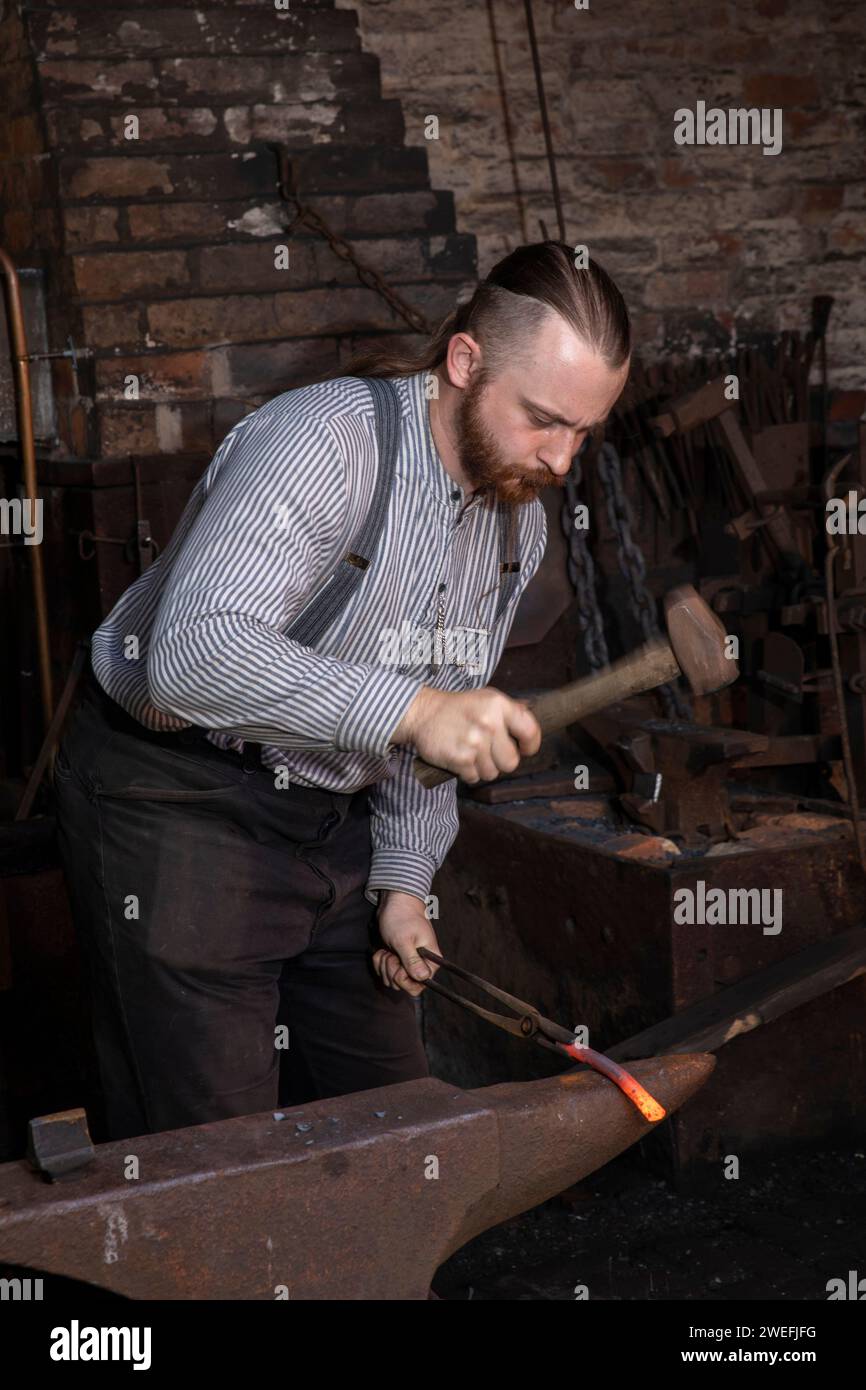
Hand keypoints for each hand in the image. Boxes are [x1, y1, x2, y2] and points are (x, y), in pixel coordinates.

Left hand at [373, 890, 441, 996]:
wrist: (395, 904)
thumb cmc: (401, 918)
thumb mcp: (403, 940)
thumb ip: (412, 960)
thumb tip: (424, 978)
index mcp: (430, 961)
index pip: (419, 986)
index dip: (405, 980)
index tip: (399, 964)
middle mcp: (421, 965)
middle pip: (402, 985)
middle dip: (391, 970)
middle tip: (392, 953)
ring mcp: (407, 964)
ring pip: (391, 980)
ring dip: (384, 965)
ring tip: (388, 949)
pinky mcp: (396, 962)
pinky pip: (384, 973)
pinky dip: (379, 962)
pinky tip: (383, 950)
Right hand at [391, 684, 540, 783]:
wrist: (423, 713)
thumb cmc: (459, 708)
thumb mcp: (487, 699)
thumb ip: (511, 713)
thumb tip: (532, 732)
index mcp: (499, 705)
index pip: (530, 732)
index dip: (530, 745)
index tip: (524, 749)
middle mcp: (489, 723)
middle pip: (511, 762)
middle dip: (501, 761)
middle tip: (489, 751)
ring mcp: (474, 743)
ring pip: (493, 773)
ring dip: (483, 767)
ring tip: (471, 752)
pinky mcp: (460, 759)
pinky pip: (474, 778)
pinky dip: (468, 772)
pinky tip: (461, 757)